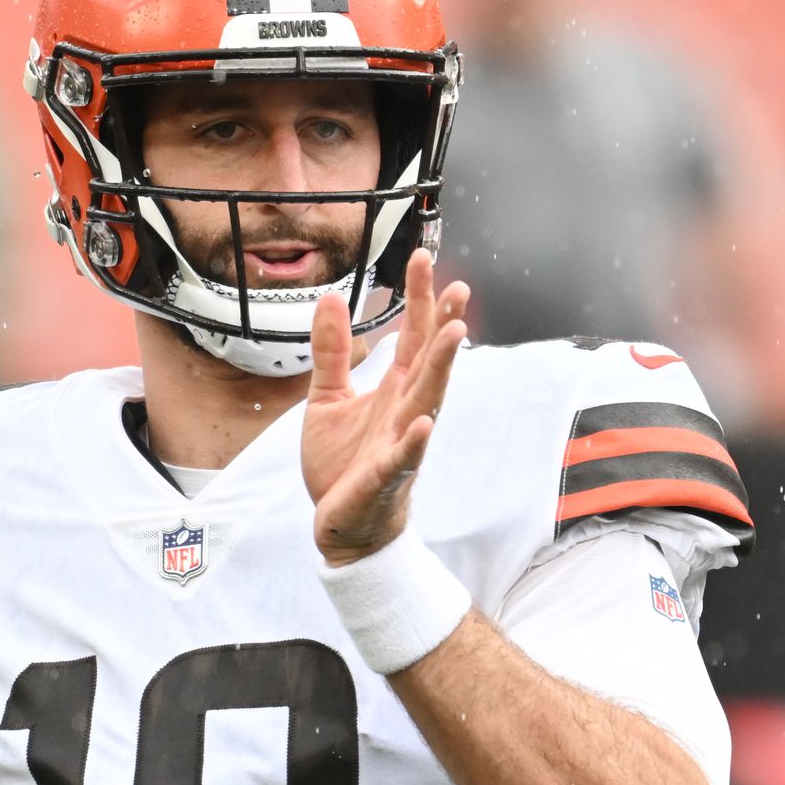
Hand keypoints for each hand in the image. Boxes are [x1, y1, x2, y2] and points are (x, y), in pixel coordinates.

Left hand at [302, 248, 468, 565]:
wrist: (342, 525)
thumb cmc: (343, 464)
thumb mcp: (327, 398)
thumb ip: (331, 352)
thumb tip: (330, 298)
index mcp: (394, 390)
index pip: (412, 336)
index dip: (419, 298)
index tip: (423, 258)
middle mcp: (405, 411)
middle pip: (428, 361)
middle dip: (442, 324)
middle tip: (457, 286)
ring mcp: (400, 444)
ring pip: (427, 401)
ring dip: (441, 368)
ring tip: (454, 334)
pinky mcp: (385, 477)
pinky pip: (402, 458)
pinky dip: (413, 441)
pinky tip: (422, 423)